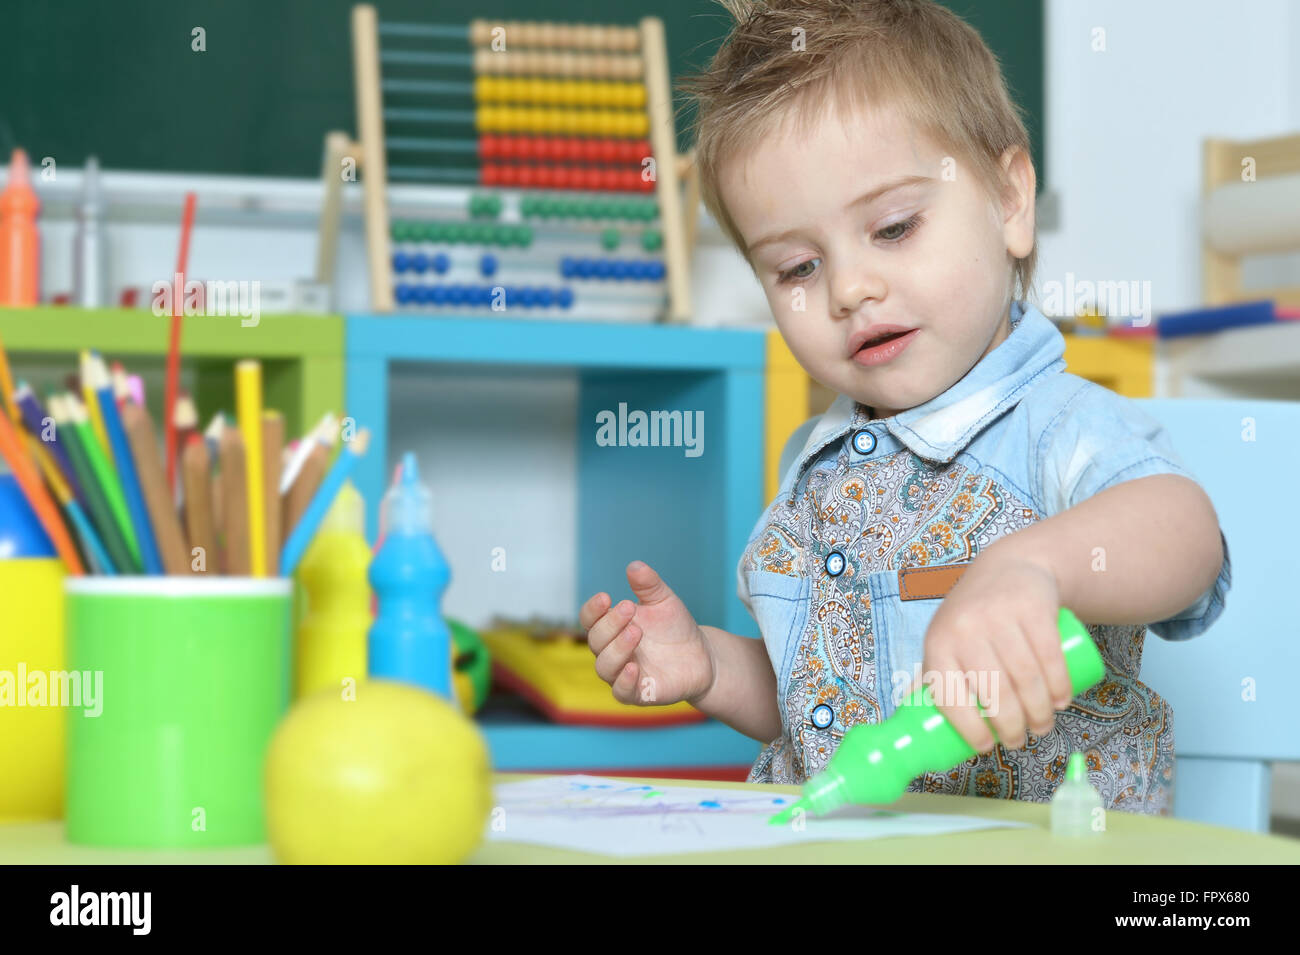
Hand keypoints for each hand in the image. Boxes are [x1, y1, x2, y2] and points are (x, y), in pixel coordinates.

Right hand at [579, 561, 714, 706]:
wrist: (701, 655)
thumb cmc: (675, 627)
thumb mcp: (665, 601)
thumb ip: (649, 585)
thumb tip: (634, 566)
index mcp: (612, 628)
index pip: (589, 619)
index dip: (592, 609)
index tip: (606, 597)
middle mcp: (612, 651)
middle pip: (595, 640)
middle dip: (610, 624)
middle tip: (630, 609)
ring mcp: (622, 673)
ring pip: (604, 666)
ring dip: (616, 649)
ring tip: (636, 632)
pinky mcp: (638, 694)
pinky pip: (621, 692)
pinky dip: (624, 681)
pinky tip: (634, 667)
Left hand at [910, 547, 1073, 753]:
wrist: (1009, 568)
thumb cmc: (973, 618)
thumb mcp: (945, 638)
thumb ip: (932, 674)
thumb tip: (911, 716)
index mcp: (937, 643)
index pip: (949, 695)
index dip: (969, 727)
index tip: (986, 747)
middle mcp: (965, 629)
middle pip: (993, 691)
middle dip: (1011, 727)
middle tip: (1020, 741)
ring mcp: (1000, 616)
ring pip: (1025, 678)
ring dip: (1039, 712)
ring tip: (1042, 726)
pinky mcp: (1033, 609)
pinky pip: (1049, 657)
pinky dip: (1058, 686)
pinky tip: (1060, 702)